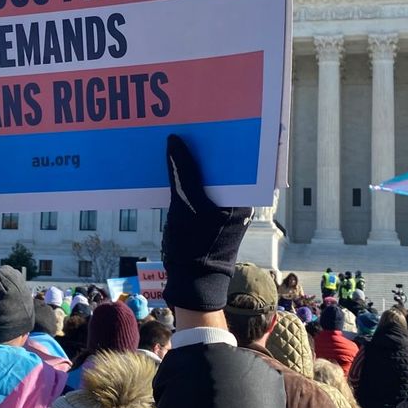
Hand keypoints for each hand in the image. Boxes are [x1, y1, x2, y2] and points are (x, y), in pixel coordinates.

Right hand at [161, 135, 251, 312]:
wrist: (191, 285)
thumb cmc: (195, 248)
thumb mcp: (185, 206)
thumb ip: (182, 173)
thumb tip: (175, 141)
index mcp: (240, 198)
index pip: (234, 161)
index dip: (219, 141)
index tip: (205, 122)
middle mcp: (235, 201)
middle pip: (219, 167)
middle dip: (201, 149)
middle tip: (185, 126)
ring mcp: (220, 210)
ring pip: (205, 178)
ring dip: (190, 164)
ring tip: (174, 142)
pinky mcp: (207, 217)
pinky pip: (196, 191)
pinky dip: (184, 180)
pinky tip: (168, 167)